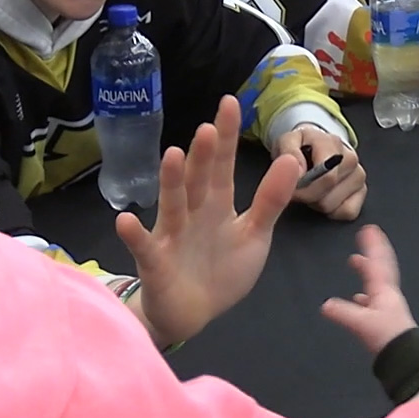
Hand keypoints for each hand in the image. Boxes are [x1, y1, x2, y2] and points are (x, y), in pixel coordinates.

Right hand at [116, 95, 300, 347]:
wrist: (193, 314)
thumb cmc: (222, 270)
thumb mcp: (255, 234)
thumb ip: (271, 199)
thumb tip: (292, 158)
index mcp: (217, 204)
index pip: (222, 165)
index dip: (226, 137)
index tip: (229, 103)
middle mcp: (192, 213)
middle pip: (198, 180)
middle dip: (203, 156)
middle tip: (208, 128)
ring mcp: (171, 235)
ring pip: (172, 205)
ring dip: (171, 183)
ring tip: (173, 157)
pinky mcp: (155, 263)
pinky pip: (144, 247)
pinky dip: (134, 235)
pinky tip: (125, 219)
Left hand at [276, 125, 366, 220]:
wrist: (310, 148)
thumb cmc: (299, 147)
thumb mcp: (286, 142)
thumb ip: (289, 153)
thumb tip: (299, 171)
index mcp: (332, 144)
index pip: (327, 178)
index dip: (305, 189)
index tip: (292, 189)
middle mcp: (350, 159)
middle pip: (327, 195)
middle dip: (307, 196)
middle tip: (298, 188)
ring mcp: (358, 176)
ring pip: (333, 206)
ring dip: (317, 203)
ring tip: (311, 189)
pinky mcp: (361, 192)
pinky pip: (347, 212)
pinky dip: (331, 211)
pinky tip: (323, 197)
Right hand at [320, 225, 416, 355]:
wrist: (405, 358)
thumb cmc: (386, 335)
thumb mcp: (361, 323)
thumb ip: (343, 313)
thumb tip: (325, 305)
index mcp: (383, 291)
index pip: (377, 263)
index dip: (373, 245)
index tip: (370, 229)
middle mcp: (387, 295)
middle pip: (378, 269)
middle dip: (369, 254)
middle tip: (362, 241)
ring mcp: (387, 307)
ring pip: (376, 283)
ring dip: (367, 272)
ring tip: (356, 263)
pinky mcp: (385, 320)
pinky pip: (373, 299)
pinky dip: (365, 294)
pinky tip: (358, 299)